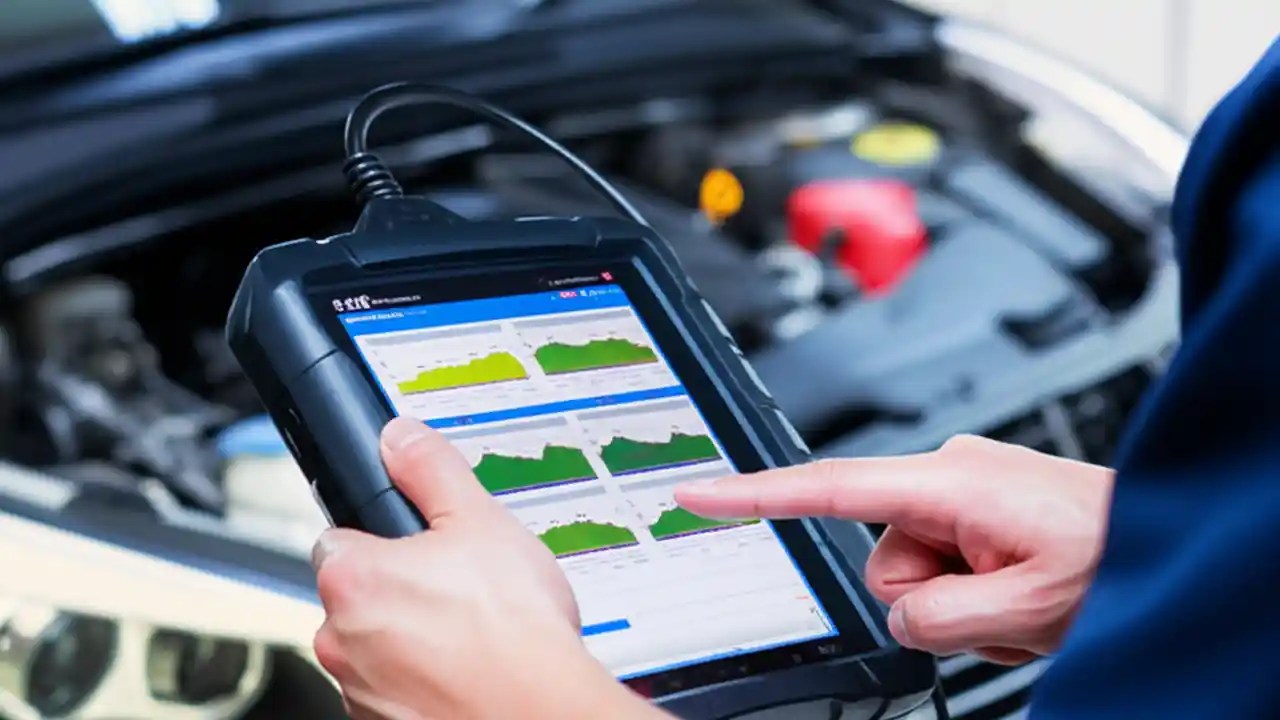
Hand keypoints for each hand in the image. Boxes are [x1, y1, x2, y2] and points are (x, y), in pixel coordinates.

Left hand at [311, 418, 663, 719]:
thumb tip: (400, 438)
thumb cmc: (512, 629)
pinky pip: (396, 689)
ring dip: (412, 638)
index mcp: (351, 578)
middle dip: (402, 589)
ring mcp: (359, 691)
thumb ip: (430, 469)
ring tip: (473, 631)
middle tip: (458, 587)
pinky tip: (470, 668)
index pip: (339, 537)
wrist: (538, 709)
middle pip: (360, 596)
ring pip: (378, 647)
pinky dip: (425, 679)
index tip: (419, 544)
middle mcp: (339, 640)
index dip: (385, 536)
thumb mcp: (480, 518)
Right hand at [675, 436, 1112, 664]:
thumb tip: (897, 612)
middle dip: (932, 600)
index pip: (826, 488)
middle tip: (1003, 608)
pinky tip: (1021, 589)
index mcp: (946, 482)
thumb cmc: (1113, 554)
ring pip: (913, 572)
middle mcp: (946, 473)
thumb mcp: (1021, 612)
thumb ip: (934, 619)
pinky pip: (943, 562)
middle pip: (883, 562)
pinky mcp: (974, 503)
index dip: (753, 494)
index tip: (697, 492)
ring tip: (1023, 598)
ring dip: (962, 601)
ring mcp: (961, 488)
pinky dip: (976, 591)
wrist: (1163, 536)